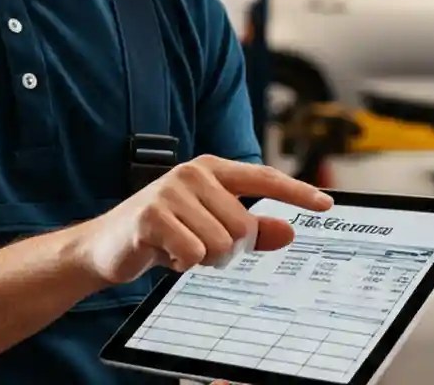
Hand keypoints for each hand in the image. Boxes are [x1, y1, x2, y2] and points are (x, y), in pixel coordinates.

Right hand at [80, 155, 332, 284]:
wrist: (107, 245)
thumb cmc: (164, 234)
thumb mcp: (211, 229)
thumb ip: (252, 230)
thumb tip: (289, 231)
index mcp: (212, 169)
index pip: (263, 178)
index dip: (297, 192)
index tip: (327, 204)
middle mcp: (194, 173)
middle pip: (244, 227)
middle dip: (228, 251)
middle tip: (200, 248)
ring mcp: (171, 190)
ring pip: (222, 244)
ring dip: (205, 259)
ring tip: (181, 249)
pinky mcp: (152, 214)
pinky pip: (193, 253)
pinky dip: (183, 264)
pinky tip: (165, 254)